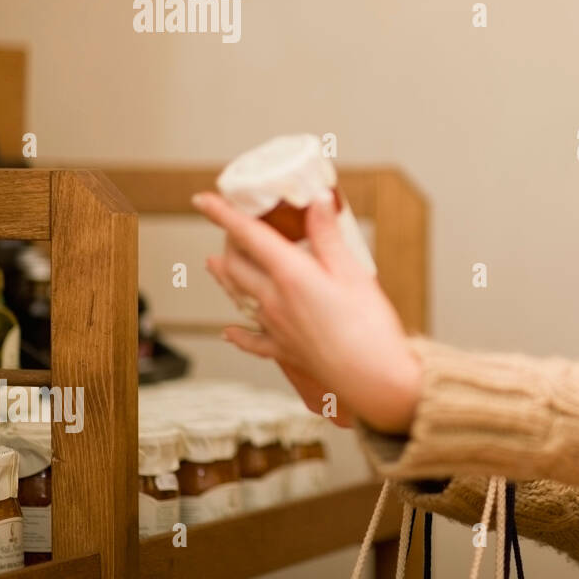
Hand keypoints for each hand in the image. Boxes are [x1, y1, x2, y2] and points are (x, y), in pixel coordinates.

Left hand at [192, 190, 420, 434]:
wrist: (374, 379)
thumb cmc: (369, 326)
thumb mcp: (354, 271)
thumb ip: (328, 236)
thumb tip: (316, 200)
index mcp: (291, 275)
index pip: (248, 236)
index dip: (223, 214)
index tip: (204, 199)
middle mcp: (274, 300)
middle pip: (237, 266)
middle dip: (228, 243)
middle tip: (230, 227)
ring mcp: (276, 328)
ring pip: (238, 298)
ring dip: (225, 278)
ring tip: (213, 264)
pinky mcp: (285, 351)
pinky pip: (253, 341)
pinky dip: (238, 333)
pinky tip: (229, 332)